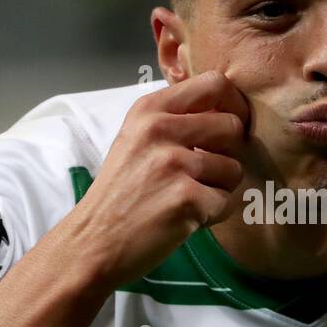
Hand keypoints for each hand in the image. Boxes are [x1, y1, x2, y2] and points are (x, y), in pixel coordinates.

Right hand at [74, 70, 248, 287]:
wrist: (92, 242)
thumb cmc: (118, 194)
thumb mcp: (136, 139)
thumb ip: (174, 119)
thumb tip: (226, 110)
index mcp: (149, 109)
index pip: (214, 83)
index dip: (233, 105)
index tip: (229, 127)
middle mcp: (161, 129)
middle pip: (232, 126)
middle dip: (228, 153)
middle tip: (206, 174)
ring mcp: (174, 163)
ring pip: (234, 168)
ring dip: (219, 189)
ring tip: (186, 199)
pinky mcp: (187, 198)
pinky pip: (226, 202)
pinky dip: (211, 215)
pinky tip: (184, 218)